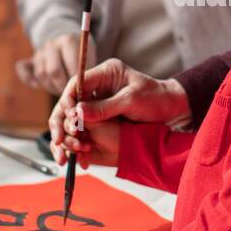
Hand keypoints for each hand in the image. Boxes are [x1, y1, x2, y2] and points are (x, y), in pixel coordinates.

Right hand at [17, 33, 96, 95]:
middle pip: (54, 71)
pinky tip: (37, 86)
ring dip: (50, 86)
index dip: (76, 81)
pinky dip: (28, 79)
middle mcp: (51, 44)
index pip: (71, 64)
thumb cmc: (81, 54)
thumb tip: (83, 90)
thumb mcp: (89, 56)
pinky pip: (22, 69)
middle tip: (70, 94)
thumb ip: (87, 69)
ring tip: (60, 90)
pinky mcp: (30, 60)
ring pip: (41, 74)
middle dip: (62, 86)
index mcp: (68, 41)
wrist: (65, 39)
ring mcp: (39, 52)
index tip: (80, 90)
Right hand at [48, 58, 189, 164]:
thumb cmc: (156, 98)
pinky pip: (82, 128)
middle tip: (59, 141)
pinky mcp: (100, 117)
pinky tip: (74, 157)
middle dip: (60, 123)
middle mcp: (97, 87)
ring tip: (63, 155)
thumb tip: (77, 112)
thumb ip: (105, 107)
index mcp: (104, 73)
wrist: (171, 109)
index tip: (68, 118)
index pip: (76, 84)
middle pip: (69, 102)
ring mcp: (98, 102)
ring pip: (71, 118)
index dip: (68, 101)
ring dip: (65, 136)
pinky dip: (76, 142)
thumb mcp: (132, 101)